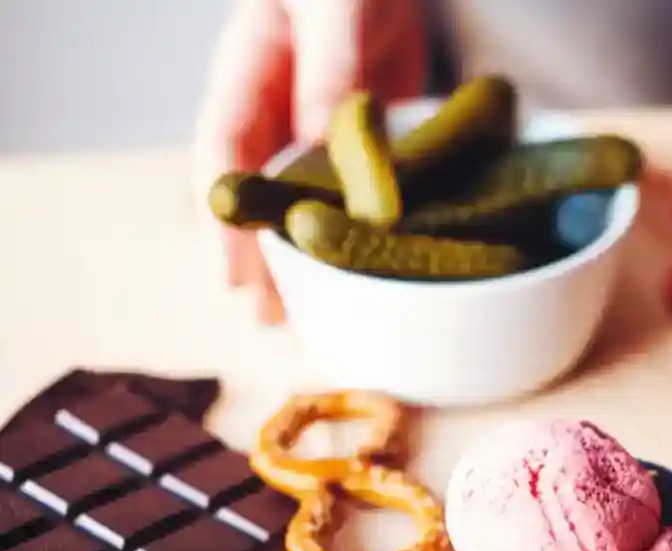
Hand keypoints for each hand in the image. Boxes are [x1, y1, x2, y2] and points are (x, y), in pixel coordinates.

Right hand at [193, 0, 424, 323]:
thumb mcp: (335, 8)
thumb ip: (329, 69)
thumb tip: (323, 144)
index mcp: (247, 72)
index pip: (222, 148)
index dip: (222, 214)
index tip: (231, 273)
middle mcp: (275, 108)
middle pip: (253, 190)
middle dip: (254, 255)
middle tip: (265, 316)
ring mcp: (316, 126)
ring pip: (300, 200)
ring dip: (301, 255)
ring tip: (305, 316)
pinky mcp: (361, 137)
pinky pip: (354, 190)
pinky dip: (357, 231)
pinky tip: (366, 270)